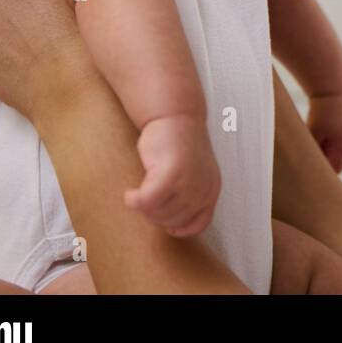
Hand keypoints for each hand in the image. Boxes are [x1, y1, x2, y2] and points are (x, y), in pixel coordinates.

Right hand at [125, 114, 220, 236]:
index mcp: (212, 190)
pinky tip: (129, 193)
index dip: (177, 227)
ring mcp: (188, 182)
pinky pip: (145, 202)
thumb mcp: (194, 173)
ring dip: (143, 207)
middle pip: (171, 222)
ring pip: (157, 214)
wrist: (174, 115)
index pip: (197, 224)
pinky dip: (133, 200)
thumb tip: (172, 227)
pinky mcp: (170, 175)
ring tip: (140, 192)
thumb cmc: (178, 144)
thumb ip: (189, 197)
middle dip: (154, 215)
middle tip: (145, 198)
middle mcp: (204, 189)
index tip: (162, 222)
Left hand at [305, 92, 341, 173]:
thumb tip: (310, 167)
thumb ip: (314, 153)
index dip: (326, 170)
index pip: (336, 169)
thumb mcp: (313, 134)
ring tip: (323, 136)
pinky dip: (340, 141)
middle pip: (341, 161)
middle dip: (330, 159)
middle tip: (315, 149)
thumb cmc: (319, 113)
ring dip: (335, 150)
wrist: (334, 88)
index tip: (314, 166)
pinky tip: (330, 130)